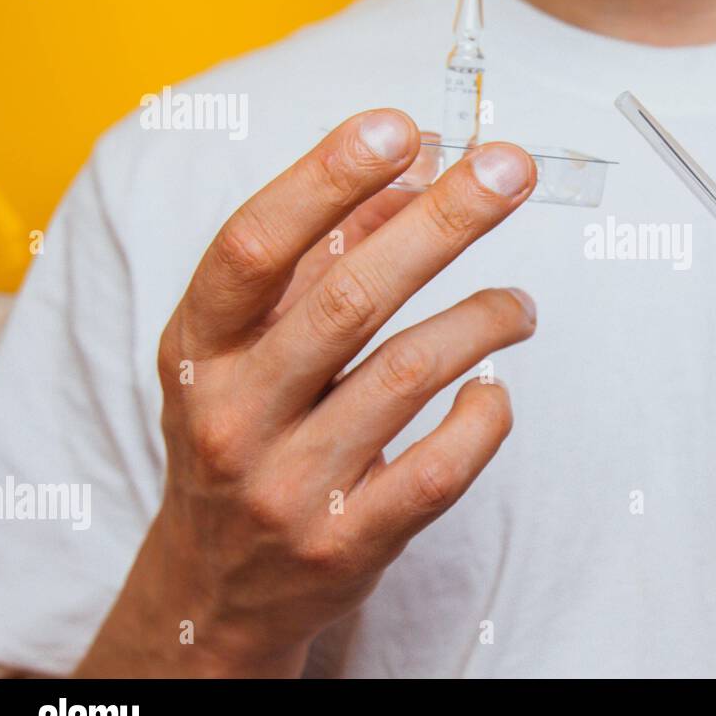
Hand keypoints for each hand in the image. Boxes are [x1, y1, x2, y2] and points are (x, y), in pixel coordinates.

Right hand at [77, 109, 537, 676]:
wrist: (214, 589)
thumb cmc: (242, 435)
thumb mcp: (251, 346)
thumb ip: (325, 256)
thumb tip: (416, 167)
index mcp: (197, 349)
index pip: (256, 246)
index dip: (327, 178)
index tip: (400, 126)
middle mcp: (232, 414)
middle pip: (348, 297)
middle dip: (443, 221)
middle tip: (509, 170)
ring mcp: (290, 484)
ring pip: (410, 373)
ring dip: (485, 318)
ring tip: (519, 304)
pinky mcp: (349, 541)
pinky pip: (442, 465)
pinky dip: (485, 415)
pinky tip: (494, 391)